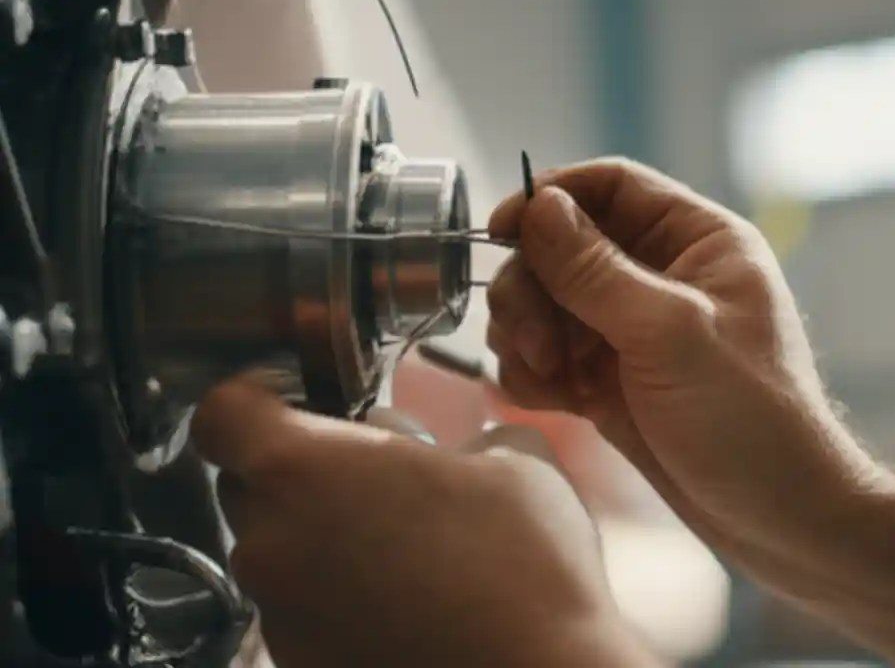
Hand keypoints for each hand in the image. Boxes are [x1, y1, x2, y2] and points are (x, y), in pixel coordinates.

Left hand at [192, 382, 655, 667]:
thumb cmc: (526, 572)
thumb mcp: (513, 461)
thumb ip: (452, 436)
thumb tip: (434, 451)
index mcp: (305, 470)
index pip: (222, 413)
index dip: (255, 398)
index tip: (295, 402)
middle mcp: (272, 543)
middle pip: (247, 484)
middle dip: (301, 472)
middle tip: (376, 477)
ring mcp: (280, 616)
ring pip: (279, 551)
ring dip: (324, 538)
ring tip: (406, 547)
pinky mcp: (301, 666)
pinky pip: (303, 611)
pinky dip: (339, 598)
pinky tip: (407, 600)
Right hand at [486, 158, 881, 607]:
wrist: (779, 520)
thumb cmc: (751, 418)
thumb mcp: (671, 333)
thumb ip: (596, 270)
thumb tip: (539, 205)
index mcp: (698, 242)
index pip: (610, 187)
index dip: (550, 199)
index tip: (501, 230)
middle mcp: (660, 278)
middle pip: (562, 247)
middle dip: (533, 288)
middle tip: (535, 340)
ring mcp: (630, 332)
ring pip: (545, 303)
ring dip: (527, 335)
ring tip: (548, 379)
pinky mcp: (609, 384)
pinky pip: (547, 358)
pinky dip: (532, 375)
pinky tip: (545, 401)